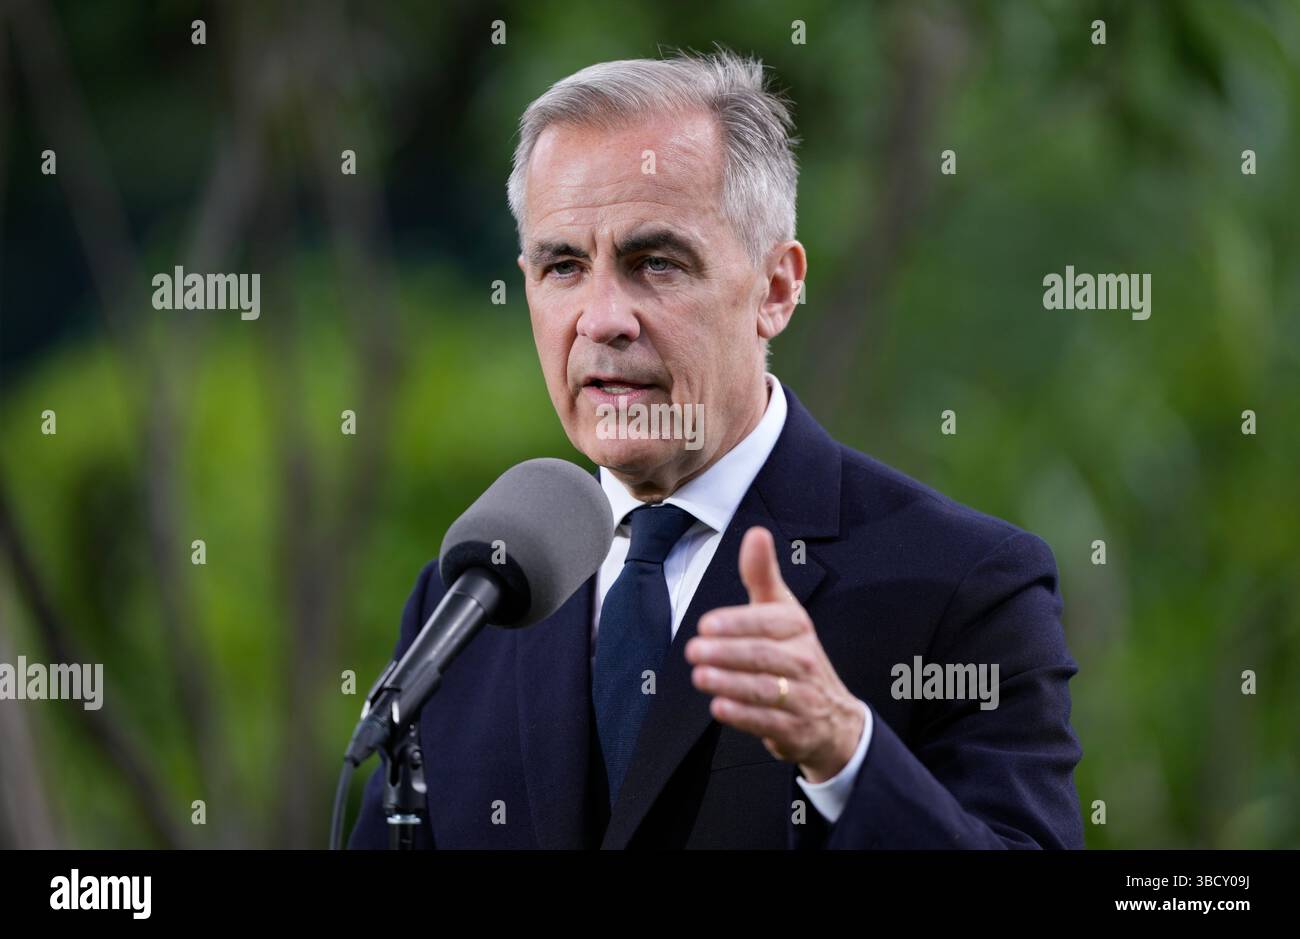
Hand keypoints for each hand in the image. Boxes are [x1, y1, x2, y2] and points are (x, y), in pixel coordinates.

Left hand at [685, 526, 864, 782]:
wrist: (833, 715)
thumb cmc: (796, 653)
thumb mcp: (782, 609)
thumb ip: (762, 574)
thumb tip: (755, 533)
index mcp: (797, 626)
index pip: (767, 622)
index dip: (737, 623)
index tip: (706, 624)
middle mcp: (802, 659)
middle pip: (762, 655)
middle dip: (726, 653)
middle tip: (694, 651)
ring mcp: (801, 696)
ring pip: (763, 688)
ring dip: (729, 683)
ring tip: (700, 676)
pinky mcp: (794, 728)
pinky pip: (767, 721)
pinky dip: (742, 715)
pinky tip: (719, 707)